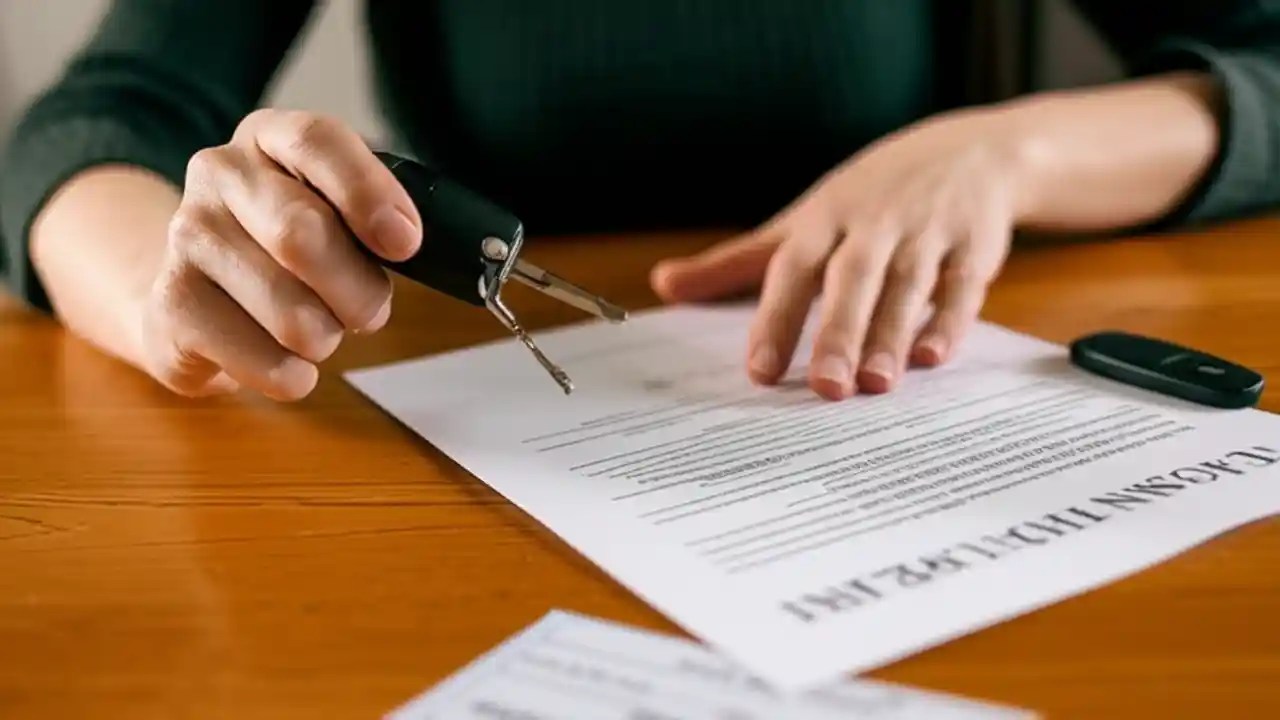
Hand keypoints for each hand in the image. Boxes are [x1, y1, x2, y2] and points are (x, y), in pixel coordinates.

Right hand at [141, 110, 421, 399]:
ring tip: (318, 333)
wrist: (193, 296)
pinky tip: (287, 363)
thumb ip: (371, 218)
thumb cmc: (285, 252)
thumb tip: (404, 240)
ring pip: (291, 313)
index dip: (367, 194)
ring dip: (326, 338)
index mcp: (270, 137)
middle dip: (358, 292)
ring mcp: (186, 236)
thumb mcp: (334, 212)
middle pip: (301, 235)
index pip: (316, 140)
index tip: (405, 243)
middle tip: (368, 311)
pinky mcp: (171, 306)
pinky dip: (293, 375)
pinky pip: (262, 360)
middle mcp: (219, 174)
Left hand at [651, 109, 1032, 399]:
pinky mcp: (975, 246)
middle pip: (851, 278)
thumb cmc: (866, 198)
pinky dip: (948, 320)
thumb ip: (735, 262)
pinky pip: (961, 286)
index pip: (792, 269)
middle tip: (826, 388)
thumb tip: (662, 285)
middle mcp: (873, 223)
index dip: (776, 319)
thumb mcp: (799, 222)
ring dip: (891, 334)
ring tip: (875, 385)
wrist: (969, 153)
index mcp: (823, 219)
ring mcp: (927, 232)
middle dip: (838, 331)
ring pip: (907, 285)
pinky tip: (932, 358)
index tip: (760, 372)